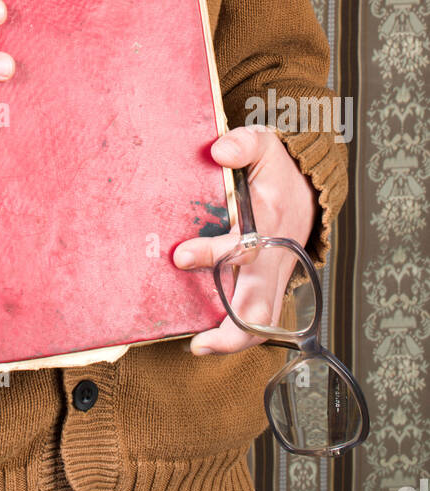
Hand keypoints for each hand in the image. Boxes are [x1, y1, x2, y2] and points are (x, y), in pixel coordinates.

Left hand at [172, 125, 317, 354]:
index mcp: (270, 221)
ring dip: (234, 340)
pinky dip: (236, 334)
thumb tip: (219, 150)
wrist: (310, 189)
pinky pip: (259, 320)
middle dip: (232, 327)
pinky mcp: (269, 286)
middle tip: (199, 340)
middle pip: (262, 306)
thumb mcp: (264, 144)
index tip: (180, 256)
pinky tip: (206, 338)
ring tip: (201, 347)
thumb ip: (243, 143)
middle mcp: (275, 257)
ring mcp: (274, 277)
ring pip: (264, 322)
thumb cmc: (277, 168)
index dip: (213, 255)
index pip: (246, 246)